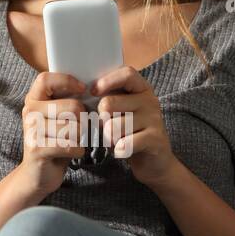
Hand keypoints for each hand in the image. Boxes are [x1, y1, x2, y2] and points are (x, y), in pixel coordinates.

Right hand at [18, 71, 87, 197]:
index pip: (46, 79)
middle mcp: (29, 112)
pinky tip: (72, 152)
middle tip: (82, 128)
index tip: (83, 90)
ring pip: (74, 128)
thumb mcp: (58, 118)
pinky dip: (78, 150)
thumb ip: (67, 101)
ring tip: (75, 142)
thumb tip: (93, 86)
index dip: (67, 81)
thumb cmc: (55, 141)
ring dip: (82, 138)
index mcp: (33, 100)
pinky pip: (71, 145)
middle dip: (84, 120)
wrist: (38, 174)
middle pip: (71, 106)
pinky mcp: (37, 148)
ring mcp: (31, 130)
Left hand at [92, 66, 177, 188]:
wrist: (154, 161)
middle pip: (109, 103)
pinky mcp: (155, 139)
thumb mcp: (119, 111)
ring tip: (115, 140)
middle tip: (105, 128)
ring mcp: (154, 119)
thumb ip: (107, 98)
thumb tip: (79, 92)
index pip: (126, 73)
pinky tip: (122, 151)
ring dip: (109, 137)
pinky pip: (125, 143)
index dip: (106, 81)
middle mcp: (150, 100)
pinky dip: (118, 150)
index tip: (93, 92)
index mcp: (141, 88)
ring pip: (113, 126)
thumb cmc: (129, 132)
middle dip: (100, 120)